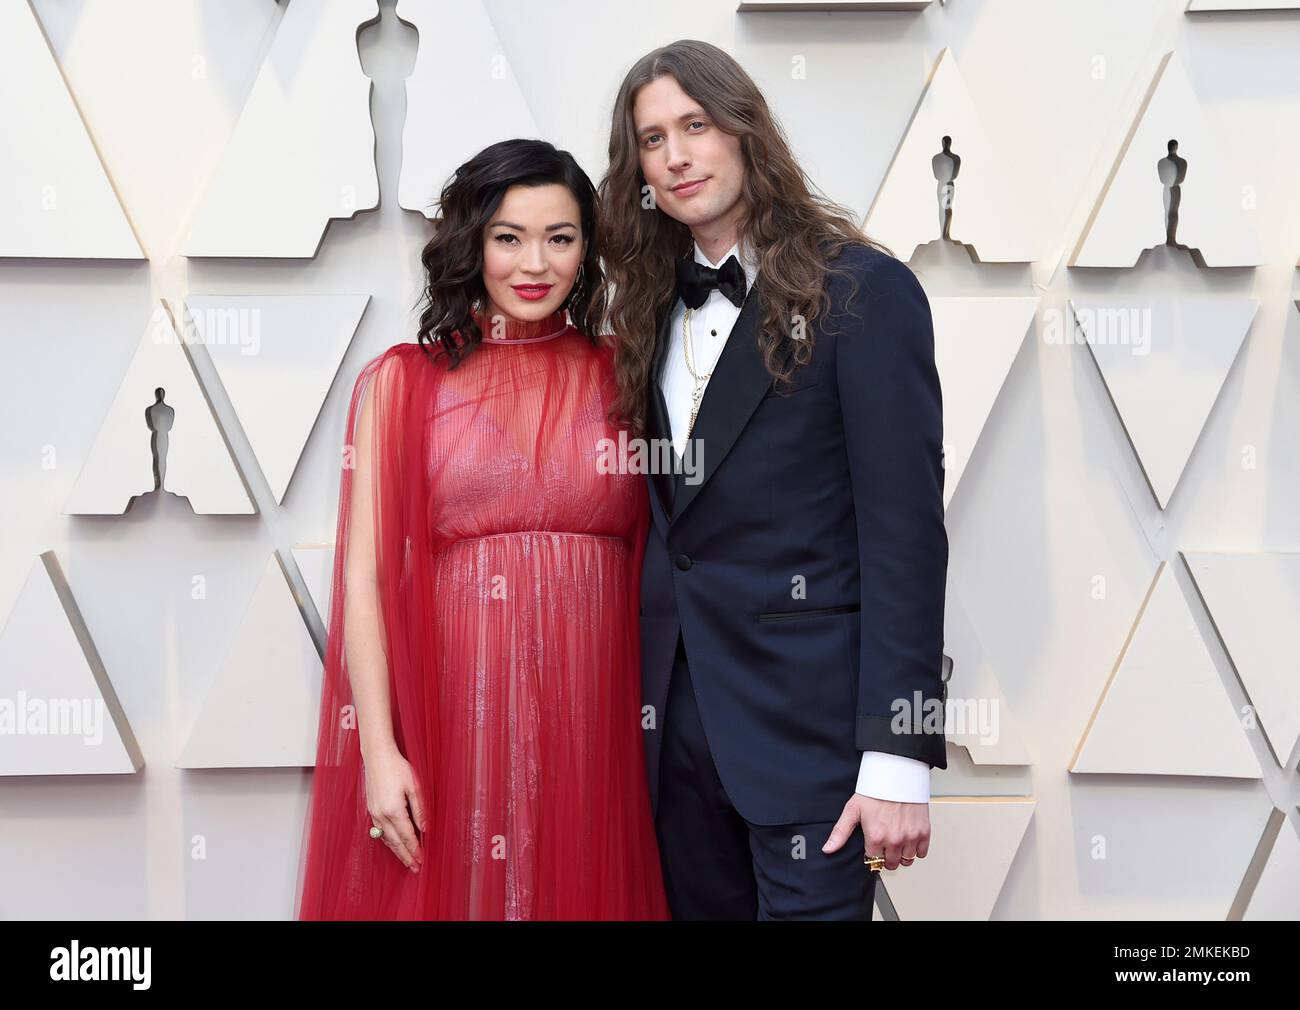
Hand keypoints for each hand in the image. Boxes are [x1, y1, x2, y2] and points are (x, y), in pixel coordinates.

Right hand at [362, 744, 426, 872]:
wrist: (377, 757)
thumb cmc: (397, 768)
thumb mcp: (415, 787)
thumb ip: (420, 809)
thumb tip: (426, 829)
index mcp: (393, 810)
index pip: (407, 836)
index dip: (415, 850)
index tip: (422, 860)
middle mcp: (381, 815)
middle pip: (395, 842)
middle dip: (406, 856)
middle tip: (415, 868)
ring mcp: (374, 813)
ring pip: (386, 839)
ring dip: (397, 851)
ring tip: (407, 861)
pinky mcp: (371, 810)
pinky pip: (380, 831)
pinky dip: (388, 841)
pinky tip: (394, 845)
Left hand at [822, 793, 929, 869]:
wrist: (897, 775)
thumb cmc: (875, 791)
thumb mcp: (852, 809)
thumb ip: (840, 832)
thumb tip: (828, 849)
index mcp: (876, 837)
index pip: (873, 861)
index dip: (872, 854)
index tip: (872, 846)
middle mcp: (894, 840)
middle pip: (891, 864)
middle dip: (886, 858)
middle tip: (884, 846)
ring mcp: (911, 837)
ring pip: (907, 861)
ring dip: (901, 855)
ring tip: (896, 842)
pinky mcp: (924, 832)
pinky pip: (922, 853)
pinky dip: (917, 849)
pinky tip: (908, 839)